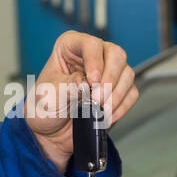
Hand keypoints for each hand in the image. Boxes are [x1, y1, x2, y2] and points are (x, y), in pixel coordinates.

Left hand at [23, 31, 139, 160]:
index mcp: (70, 47)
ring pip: (127, 74)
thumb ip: (67, 86)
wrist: (51, 131)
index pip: (90, 44)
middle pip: (116, 55)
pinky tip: (106, 116)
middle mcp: (92, 55)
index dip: (95, 61)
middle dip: (110, 79)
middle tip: (97, 99)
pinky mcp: (117, 90)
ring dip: (116, 95)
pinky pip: (131, 93)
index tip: (93, 82)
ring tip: (99, 111)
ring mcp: (107, 72)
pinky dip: (121, 106)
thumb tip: (85, 83)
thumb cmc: (45, 107)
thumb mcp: (49, 96)